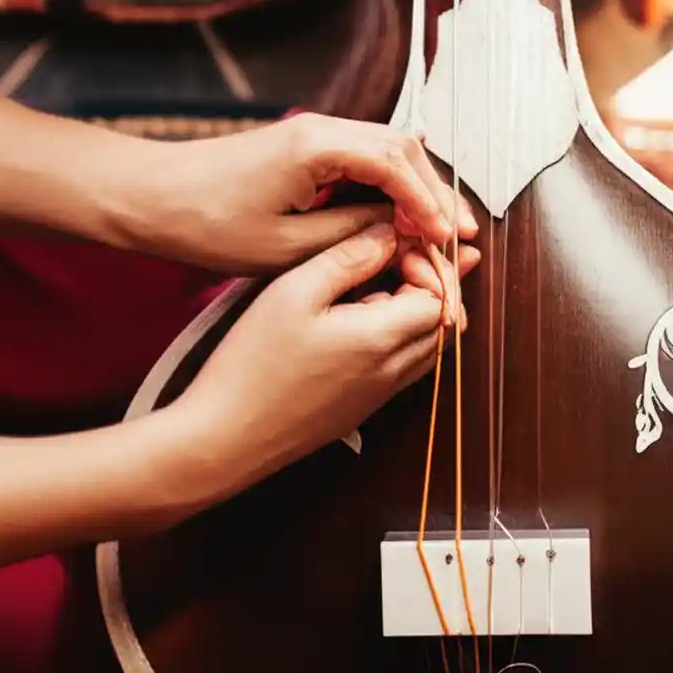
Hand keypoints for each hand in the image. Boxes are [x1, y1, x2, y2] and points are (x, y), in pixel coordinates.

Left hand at [127, 113, 478, 273]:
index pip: (397, 166)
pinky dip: (394, 185)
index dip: (430, 205)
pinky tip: (406, 216)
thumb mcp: (284, 248)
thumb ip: (351, 236)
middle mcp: (322, 129)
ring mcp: (316, 134)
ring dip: (419, 188)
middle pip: (404, 148)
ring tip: (441, 230)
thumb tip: (401, 233)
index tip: (449, 240)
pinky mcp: (308, 147)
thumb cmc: (206, 224)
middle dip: (437, 193)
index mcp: (317, 147)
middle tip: (462, 237)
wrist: (150, 196)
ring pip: (390, 150)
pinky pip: (367, 158)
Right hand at [172, 222, 479, 490]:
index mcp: (383, 339)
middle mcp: (394, 371)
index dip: (428, 264)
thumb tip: (389, 234)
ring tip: (378, 284)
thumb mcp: (294, 291)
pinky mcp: (367, 406)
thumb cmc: (252, 365)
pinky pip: (407, 364)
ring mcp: (383, 393)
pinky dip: (403, 335)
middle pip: (446, 321)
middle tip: (396, 258)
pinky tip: (363, 318)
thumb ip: (349, 257)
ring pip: (431, 343)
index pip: (443, 295)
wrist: (226, 437)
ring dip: (419, 309)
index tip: (395, 248)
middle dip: (432, 283)